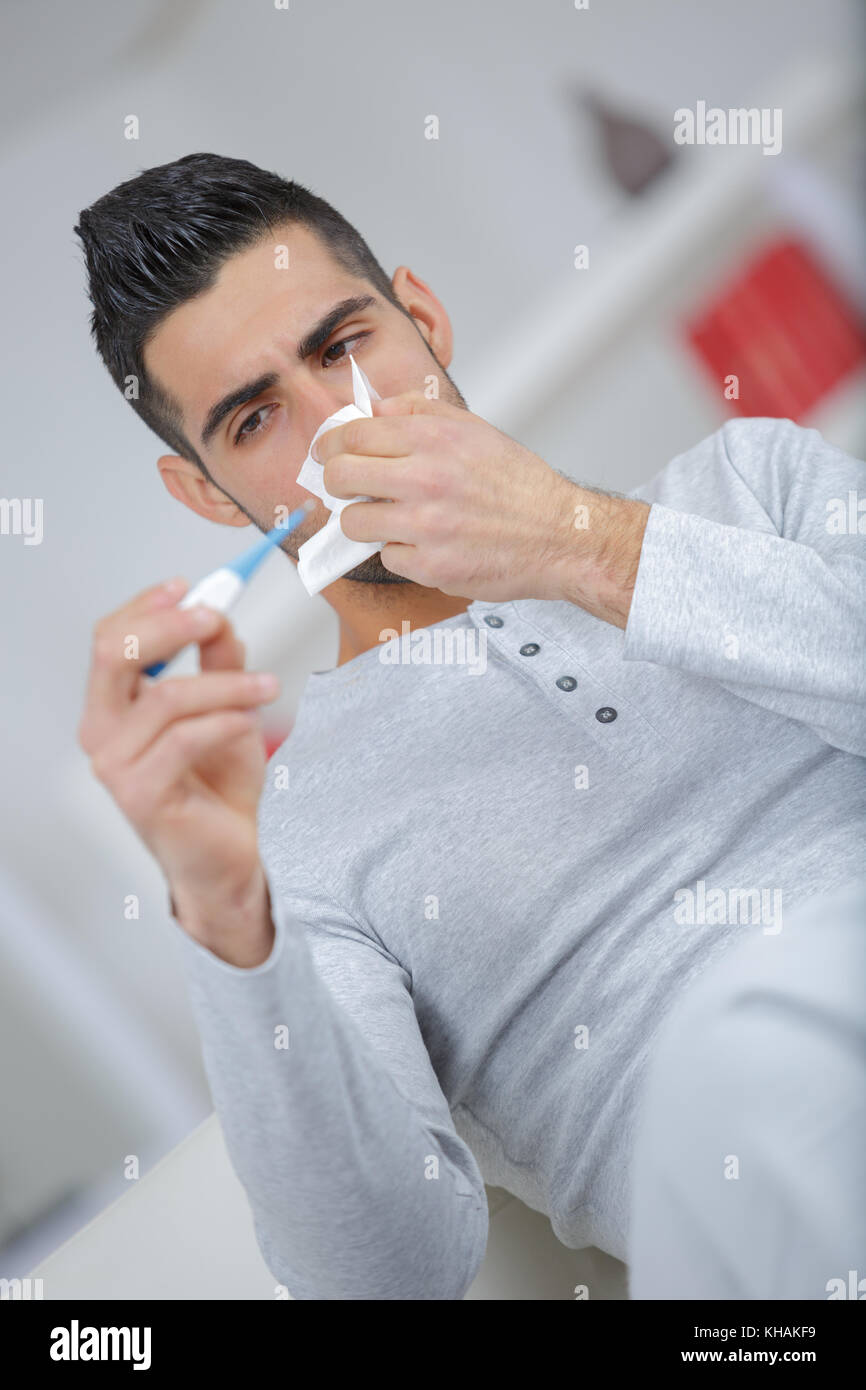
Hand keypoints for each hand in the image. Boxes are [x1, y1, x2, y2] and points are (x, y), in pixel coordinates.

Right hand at [77, 579, 279, 965]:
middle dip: (171, 627)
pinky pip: (185, 738)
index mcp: (114, 705)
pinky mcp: (141, 795)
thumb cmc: (220, 786)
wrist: (234, 854)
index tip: (193, 590)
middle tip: (216, 618)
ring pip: (166, 696)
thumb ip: (220, 660)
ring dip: (225, 682)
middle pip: (115, 654)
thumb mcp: (228, 706)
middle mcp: (103, 732)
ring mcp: (116, 766)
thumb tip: (218, 614)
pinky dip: (225, 720)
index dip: (148, 607)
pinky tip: (251, 720)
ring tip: (268, 686)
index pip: (110, 638)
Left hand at [315, 391, 650, 626]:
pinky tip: (424, 544)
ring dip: (364, 521)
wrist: (559, 536)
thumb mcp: (474, 430)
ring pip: (354, 522)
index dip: (330, 445)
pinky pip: (386, 557)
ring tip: (388, 519)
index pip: (352, 435)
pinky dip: (400, 553)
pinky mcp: (431, 566)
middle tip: (347, 488)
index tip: (327, 453)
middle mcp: (426, 478)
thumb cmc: (519, 486)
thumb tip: (373, 409)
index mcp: (434, 438)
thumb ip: (419, 411)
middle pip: (340, 476)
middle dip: (336, 482)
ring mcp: (426, 526)